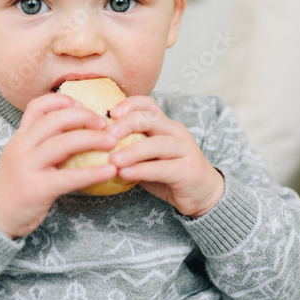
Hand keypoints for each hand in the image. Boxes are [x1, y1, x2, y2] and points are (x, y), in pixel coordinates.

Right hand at [0, 92, 115, 237]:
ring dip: (93, 139)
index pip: (38, 106)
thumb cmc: (17, 184)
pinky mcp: (37, 188)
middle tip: (106, 124)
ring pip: (63, 143)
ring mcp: (28, 166)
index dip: (62, 101)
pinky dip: (93, 172)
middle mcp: (22, 146)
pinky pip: (70, 177)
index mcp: (21, 136)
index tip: (83, 104)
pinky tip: (109, 171)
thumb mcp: (23, 156)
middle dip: (85, 117)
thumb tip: (81, 129)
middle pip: (56, 120)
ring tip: (113, 142)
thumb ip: (44, 142)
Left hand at [99, 95, 224, 218]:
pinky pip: (162, 168)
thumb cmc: (170, 175)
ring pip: (158, 144)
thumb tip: (96, 146)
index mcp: (166, 125)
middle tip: (106, 136)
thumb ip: (130, 149)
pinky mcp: (188, 171)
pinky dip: (142, 170)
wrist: (204, 195)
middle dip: (126, 125)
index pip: (148, 104)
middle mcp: (177, 132)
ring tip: (113, 160)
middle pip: (151, 119)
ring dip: (133, 150)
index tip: (109, 113)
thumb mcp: (148, 158)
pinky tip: (125, 174)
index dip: (129, 104)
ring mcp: (185, 150)